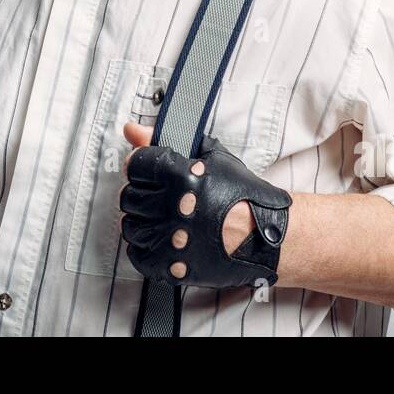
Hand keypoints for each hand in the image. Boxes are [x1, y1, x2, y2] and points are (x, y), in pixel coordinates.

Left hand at [119, 123, 291, 288]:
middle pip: (129, 197)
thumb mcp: (208, 155)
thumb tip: (131, 129)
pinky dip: (144, 247)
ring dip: (141, 220)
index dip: (140, 167)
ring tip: (160, 217)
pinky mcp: (173, 265)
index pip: (135, 166)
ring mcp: (172, 240)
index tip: (147, 172)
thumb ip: (163, 139)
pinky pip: (139, 255)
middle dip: (140, 194)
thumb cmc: (240, 193)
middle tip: (157, 196)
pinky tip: (160, 238)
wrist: (264, 234)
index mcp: (180, 177)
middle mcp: (173, 208)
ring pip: (131, 227)